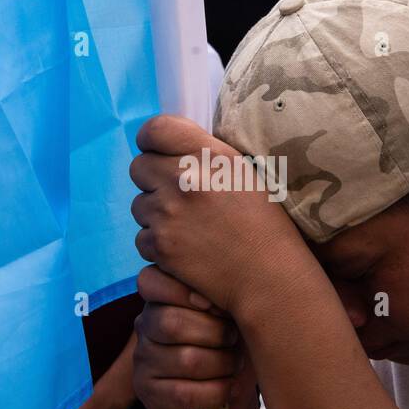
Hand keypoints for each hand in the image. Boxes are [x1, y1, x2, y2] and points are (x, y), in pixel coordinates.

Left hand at [129, 114, 308, 316]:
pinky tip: (184, 251)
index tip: (158, 152)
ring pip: (139, 205)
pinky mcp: (160, 245)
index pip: (155, 130)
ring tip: (186, 227)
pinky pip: (142, 238)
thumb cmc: (267, 226)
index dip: (150, 140)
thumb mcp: (246, 174)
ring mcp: (168, 213)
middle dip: (152, 180)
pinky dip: (157, 246)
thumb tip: (175, 149)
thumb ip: (208, 157)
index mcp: (210, 155)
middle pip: (139, 167)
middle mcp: (184, 179)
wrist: (269, 278)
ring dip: (155, 215)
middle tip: (175, 196)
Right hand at [132, 265, 255, 408]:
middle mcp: (145, 326)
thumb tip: (218, 302)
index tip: (219, 306)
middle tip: (235, 340)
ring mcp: (143, 360)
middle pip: (172, 323)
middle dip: (217, 333)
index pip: (151, 282)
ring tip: (236, 365)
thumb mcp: (232, 314)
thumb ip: (220, 297)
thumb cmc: (234, 345)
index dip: (185, 291)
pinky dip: (216, 392)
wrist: (234, 393)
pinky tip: (228, 389)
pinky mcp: (148, 394)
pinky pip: (185, 393)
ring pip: (185, 360)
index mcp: (161, 297)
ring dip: (223, 365)